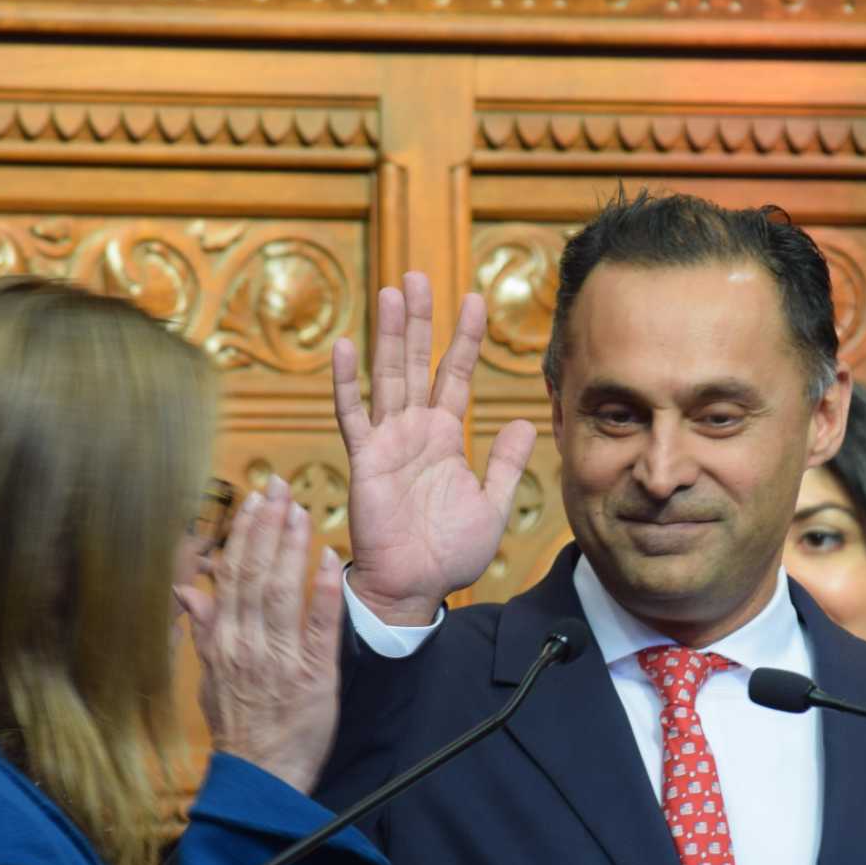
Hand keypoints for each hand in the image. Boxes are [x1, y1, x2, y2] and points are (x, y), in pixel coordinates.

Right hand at [173, 476, 343, 794]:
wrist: (261, 777)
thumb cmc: (240, 728)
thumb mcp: (211, 678)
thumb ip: (204, 630)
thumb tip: (186, 589)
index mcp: (223, 642)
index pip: (231, 576)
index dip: (243, 534)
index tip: (254, 500)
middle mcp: (247, 645)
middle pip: (254, 574)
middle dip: (266, 527)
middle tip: (278, 487)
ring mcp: (281, 659)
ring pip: (282, 593)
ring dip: (290, 548)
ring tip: (299, 510)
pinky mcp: (314, 677)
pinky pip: (318, 628)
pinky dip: (322, 593)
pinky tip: (328, 560)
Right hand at [331, 271, 536, 624]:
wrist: (415, 588)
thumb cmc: (449, 554)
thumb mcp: (492, 505)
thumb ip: (504, 464)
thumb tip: (521, 423)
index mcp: (444, 438)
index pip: (455, 376)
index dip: (464, 339)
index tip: (474, 299)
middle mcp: (414, 431)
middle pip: (416, 363)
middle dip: (419, 321)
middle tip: (419, 276)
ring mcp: (387, 442)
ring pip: (387, 376)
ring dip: (388, 335)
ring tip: (391, 291)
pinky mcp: (365, 461)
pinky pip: (353, 415)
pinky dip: (346, 382)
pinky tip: (344, 346)